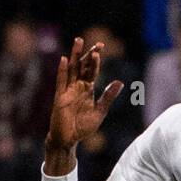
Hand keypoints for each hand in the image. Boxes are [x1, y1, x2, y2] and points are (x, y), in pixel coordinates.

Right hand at [47, 36, 123, 156]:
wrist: (68, 139)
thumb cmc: (83, 127)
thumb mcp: (99, 112)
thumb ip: (108, 97)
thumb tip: (120, 82)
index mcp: (87, 89)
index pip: (92, 71)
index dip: (96, 60)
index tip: (101, 48)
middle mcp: (78, 86)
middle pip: (83, 66)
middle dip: (89, 54)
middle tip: (97, 43)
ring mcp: (68, 90)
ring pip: (72, 69)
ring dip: (75, 55)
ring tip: (79, 41)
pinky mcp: (60, 97)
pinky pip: (61, 81)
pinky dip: (62, 71)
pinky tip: (65, 60)